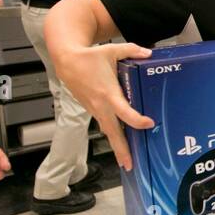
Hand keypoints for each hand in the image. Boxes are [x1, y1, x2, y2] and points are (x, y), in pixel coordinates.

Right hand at [54, 42, 153, 169]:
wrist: (66, 60)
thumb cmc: (88, 56)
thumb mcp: (112, 50)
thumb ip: (132, 50)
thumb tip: (148, 53)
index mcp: (108, 93)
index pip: (124, 111)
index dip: (136, 119)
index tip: (148, 123)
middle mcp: (101, 105)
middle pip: (113, 132)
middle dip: (121, 149)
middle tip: (130, 164)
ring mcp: (95, 109)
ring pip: (108, 131)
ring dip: (117, 147)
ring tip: (126, 161)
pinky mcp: (91, 109)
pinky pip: (104, 125)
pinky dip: (112, 135)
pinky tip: (120, 142)